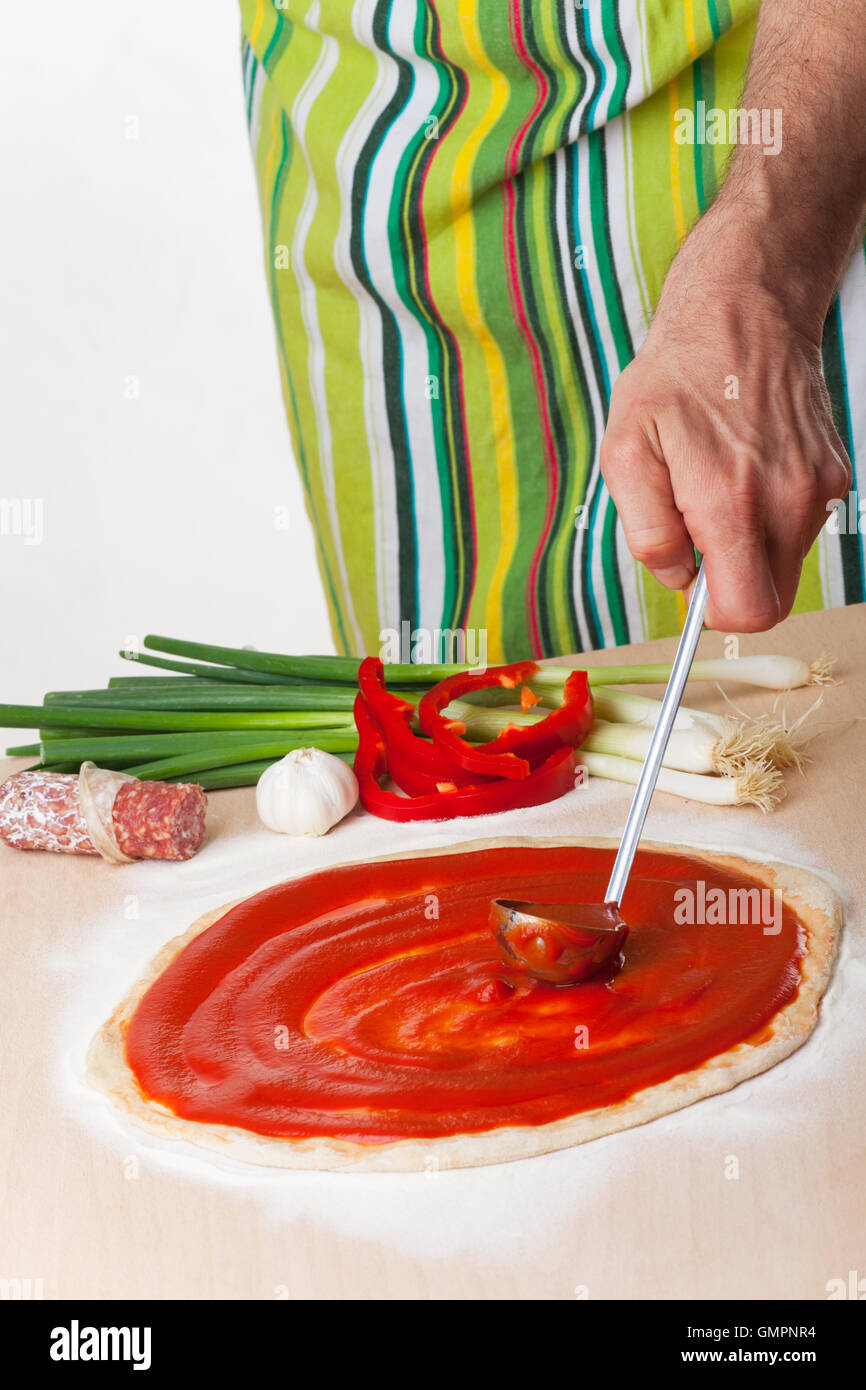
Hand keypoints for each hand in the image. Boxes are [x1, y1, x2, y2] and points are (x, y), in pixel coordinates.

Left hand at [600, 222, 851, 631]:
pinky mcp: (834, 473)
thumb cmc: (675, 379)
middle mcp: (788, 501)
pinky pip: (801, 524)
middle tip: (698, 527)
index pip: (745, 612)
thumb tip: (678, 577)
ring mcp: (819, 487)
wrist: (744, 311)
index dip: (713, 611)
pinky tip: (746, 464)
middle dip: (732, 581)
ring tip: (718, 480)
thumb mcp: (625, 452)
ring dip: (749, 542)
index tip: (694, 577)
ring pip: (785, 560)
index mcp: (731, 504)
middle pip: (771, 596)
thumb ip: (647, 531)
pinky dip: (771, 512)